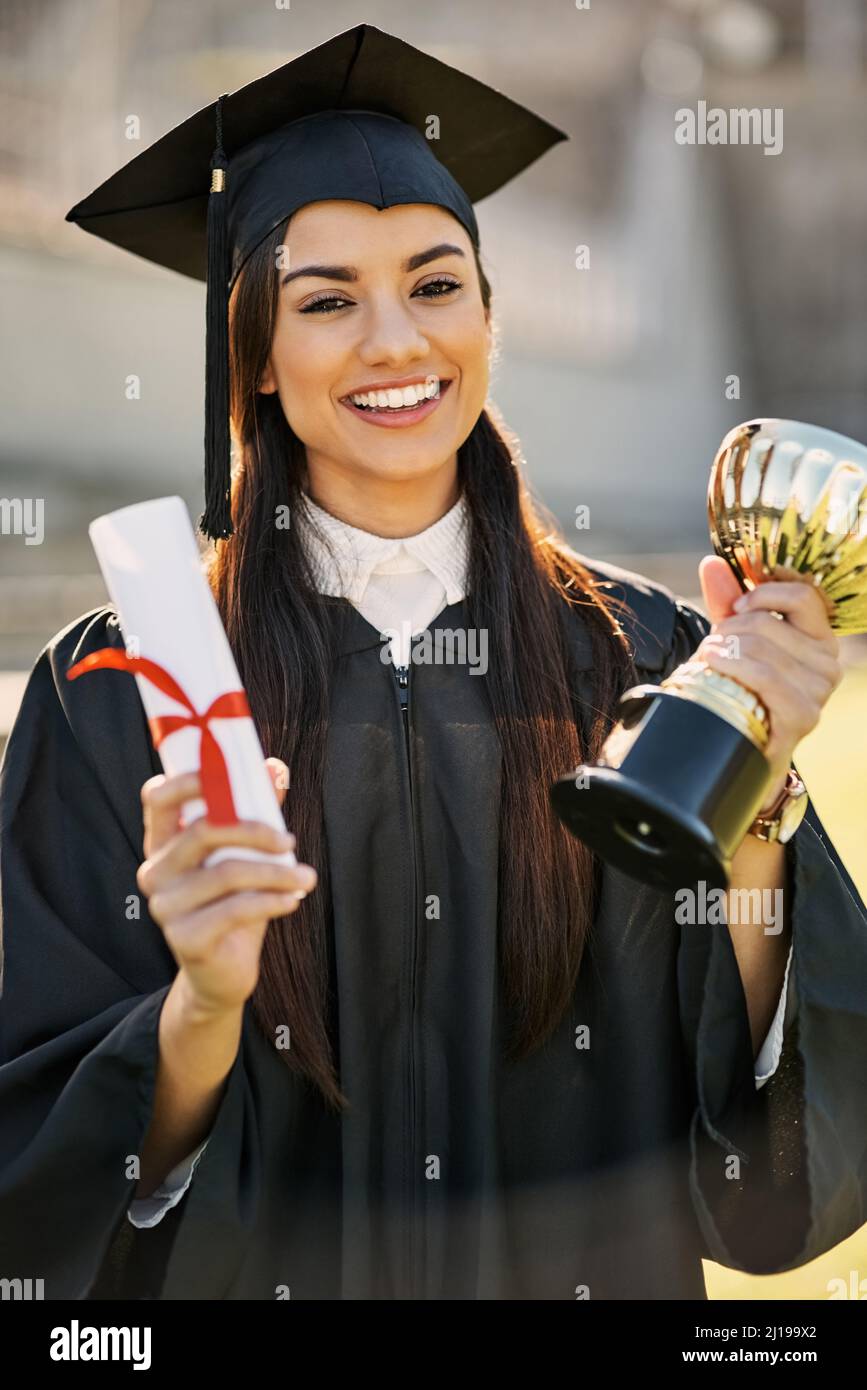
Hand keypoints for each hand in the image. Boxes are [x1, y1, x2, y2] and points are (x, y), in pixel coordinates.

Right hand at [137, 757, 316, 1016]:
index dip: (187, 780)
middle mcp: (155, 872)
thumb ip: (254, 811)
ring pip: (227, 872)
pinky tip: (292, 900)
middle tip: (291, 840)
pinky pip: (236, 909)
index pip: (157, 799)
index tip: (228, 772)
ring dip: (276, 872)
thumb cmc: (232, 905)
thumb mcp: (243, 856)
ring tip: (307, 877)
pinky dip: (272, 900)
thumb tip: (275, 768)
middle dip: (254, 830)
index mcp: (163, 844)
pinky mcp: (184, 938)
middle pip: (202, 832)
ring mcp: (165, 906)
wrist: (222, 974)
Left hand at [696, 557, 842, 811]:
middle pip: (768, 623)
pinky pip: (764, 677)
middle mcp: (828, 663)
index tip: (736, 607)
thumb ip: (728, 601)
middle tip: (712, 644)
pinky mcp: (805, 715)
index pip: (803, 595)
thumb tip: (712, 562)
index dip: (763, 593)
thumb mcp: (736, 639)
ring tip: (708, 658)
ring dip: (722, 649)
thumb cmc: (744, 688)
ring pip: (760, 649)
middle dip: (728, 629)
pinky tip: (713, 667)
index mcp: (820, 638)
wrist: (744, 745)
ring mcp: (819, 691)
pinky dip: (732, 668)